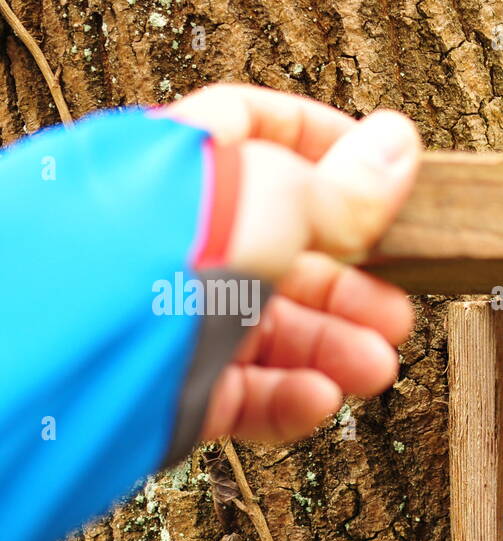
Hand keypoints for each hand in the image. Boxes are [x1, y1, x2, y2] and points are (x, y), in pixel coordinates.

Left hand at [159, 84, 421, 443]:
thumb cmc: (140, 264)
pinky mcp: (170, 387)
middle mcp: (174, 240)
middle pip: (282, 252)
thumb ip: (335, 189)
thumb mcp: (264, 208)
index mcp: (180, 170)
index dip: (326, 150)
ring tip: (373, 366)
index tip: (383, 181)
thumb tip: (396, 148)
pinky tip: (319, 396)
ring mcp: (171, 315)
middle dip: (349, 286)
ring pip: (271, 330)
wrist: (61, 370)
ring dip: (335, 349)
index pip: (256, 135)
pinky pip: (243, 392)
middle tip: (394, 307)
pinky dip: (290, 399)